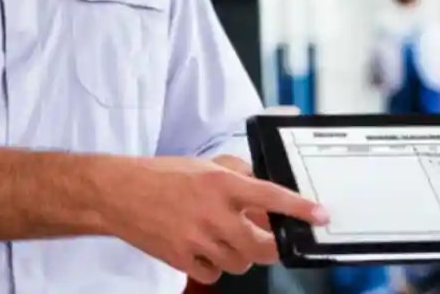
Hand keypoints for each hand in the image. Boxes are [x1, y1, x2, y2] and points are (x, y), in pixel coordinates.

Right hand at [98, 156, 327, 284]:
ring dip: (241, 255)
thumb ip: (237, 173)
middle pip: (261, 246)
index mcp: (221, 183)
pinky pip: (215, 274)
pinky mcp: (180, 258)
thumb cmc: (161, 176)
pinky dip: (216, 266)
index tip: (320, 216)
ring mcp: (196, 239)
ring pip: (240, 263)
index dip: (299, 208)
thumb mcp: (204, 165)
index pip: (270, 196)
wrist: (119, 193)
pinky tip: (205, 250)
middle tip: (270, 240)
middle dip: (272, 247)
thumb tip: (265, 187)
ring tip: (225, 239)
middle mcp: (212, 212)